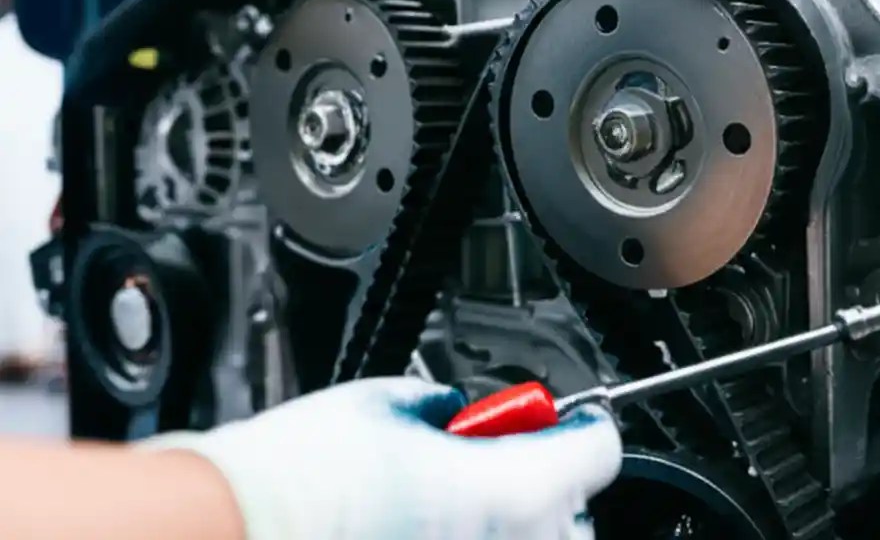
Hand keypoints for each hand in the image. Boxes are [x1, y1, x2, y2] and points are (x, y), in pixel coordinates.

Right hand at [145, 378, 621, 539]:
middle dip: (549, 482)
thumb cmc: (298, 474)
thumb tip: (455, 414)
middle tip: (500, 454)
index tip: (570, 418)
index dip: (584, 425)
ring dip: (515, 522)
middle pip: (574, 516)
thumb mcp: (388, 402)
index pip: (598, 453)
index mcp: (512, 490)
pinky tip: (424, 526)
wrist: (231, 528)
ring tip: (456, 497)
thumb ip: (446, 409)